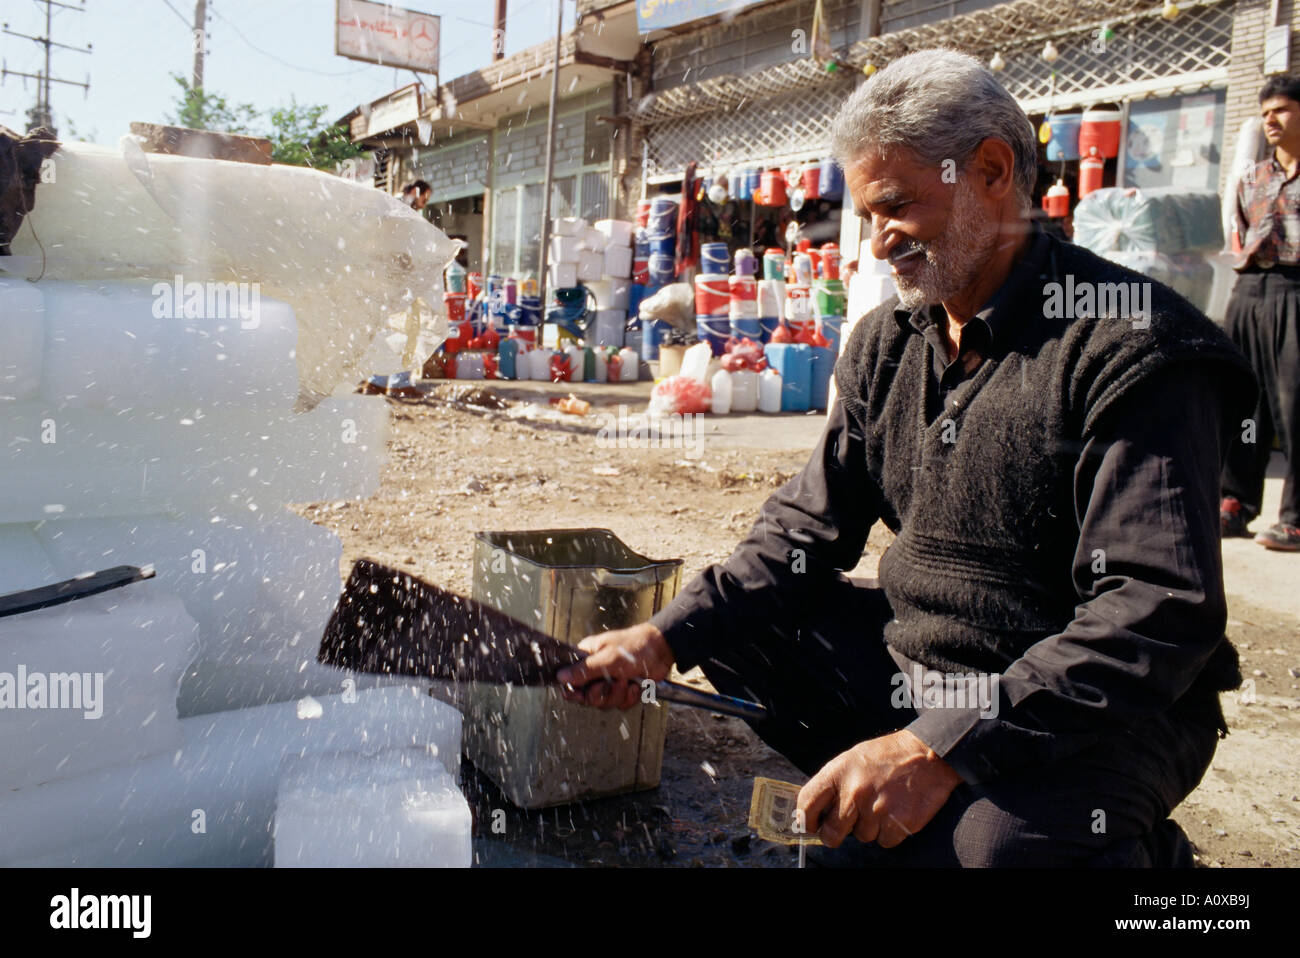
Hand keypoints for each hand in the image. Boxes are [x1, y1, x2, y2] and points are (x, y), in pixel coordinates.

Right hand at [556, 623, 675, 709]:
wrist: (661, 650)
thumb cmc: (634, 646)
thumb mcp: (607, 658)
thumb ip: (584, 670)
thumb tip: (561, 676)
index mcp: (586, 658)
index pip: (570, 679)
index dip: (574, 690)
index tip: (581, 694)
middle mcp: (595, 671)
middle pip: (587, 697)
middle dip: (602, 694)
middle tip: (611, 683)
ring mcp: (609, 682)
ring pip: (604, 703)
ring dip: (618, 695)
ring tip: (627, 680)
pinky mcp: (623, 690)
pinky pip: (620, 704)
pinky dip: (629, 697)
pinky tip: (635, 685)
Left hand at [797, 729, 962, 848]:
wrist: (928, 755)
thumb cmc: (888, 756)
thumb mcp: (853, 759)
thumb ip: (834, 783)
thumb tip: (817, 811)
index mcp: (838, 772)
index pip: (807, 803)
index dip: (805, 820)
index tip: (810, 826)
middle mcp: (855, 792)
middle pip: (831, 833)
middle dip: (834, 835)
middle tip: (844, 827)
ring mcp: (876, 809)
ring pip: (862, 837)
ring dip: (870, 827)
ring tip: (882, 804)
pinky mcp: (898, 823)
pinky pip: (884, 841)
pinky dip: (890, 832)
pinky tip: (896, 812)